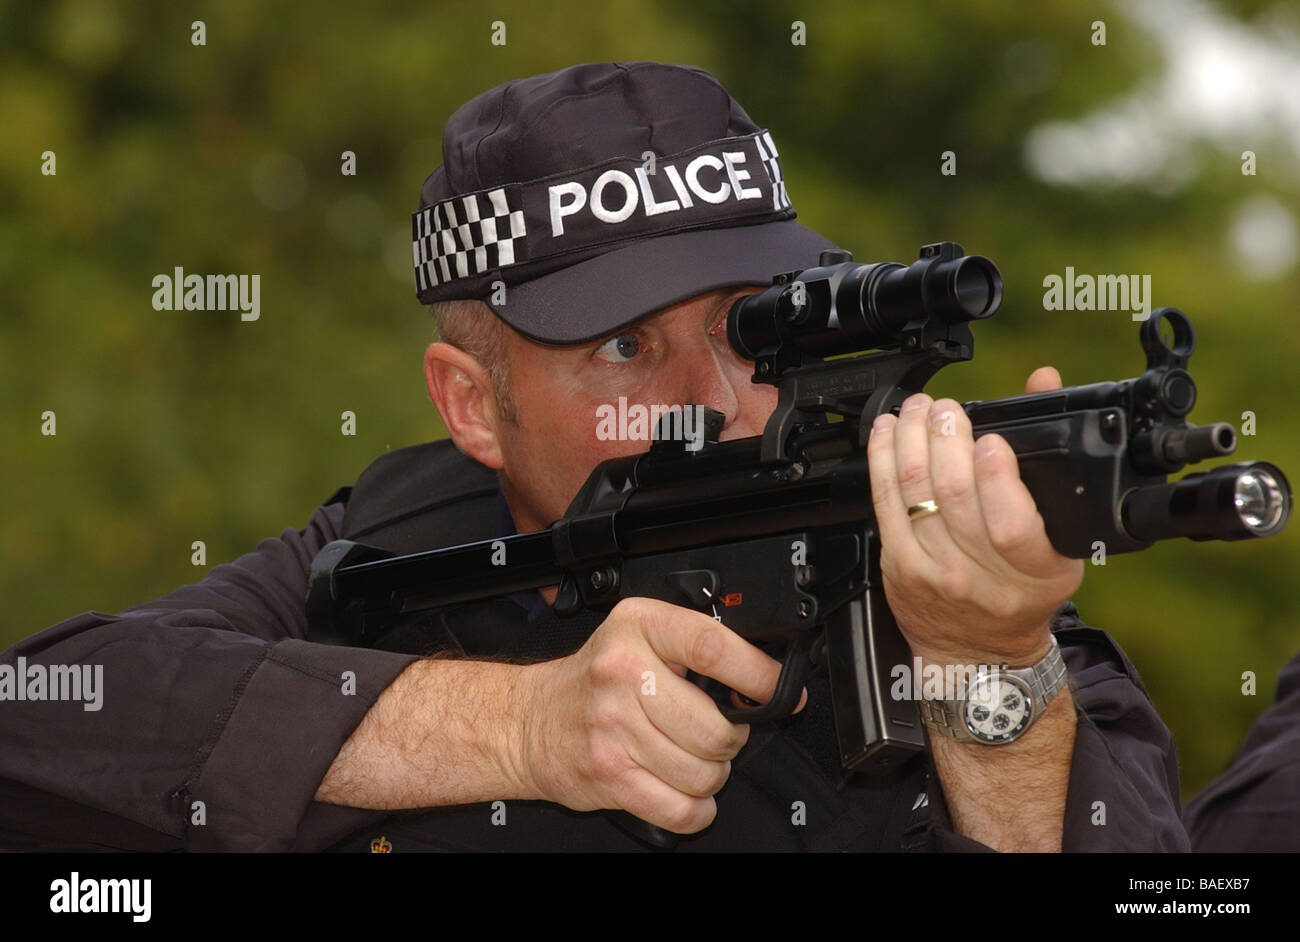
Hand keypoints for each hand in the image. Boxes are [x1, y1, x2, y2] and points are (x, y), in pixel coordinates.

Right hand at [512, 597, 804, 832]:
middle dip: (730, 740)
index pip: (712, 647)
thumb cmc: (594, 679)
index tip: (780, 691)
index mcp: (638, 626)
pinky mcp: (607, 775)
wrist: (527, 720)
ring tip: (692, 760)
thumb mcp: (637, 634)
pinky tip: (684, 792)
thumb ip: (693, 644)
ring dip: (710, 776)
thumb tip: (764, 675)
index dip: (758, 675)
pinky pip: (680, 809)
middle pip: (715, 726)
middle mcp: (623, 672)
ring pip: (703, 773)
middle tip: (717, 734)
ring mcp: (612, 727)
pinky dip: (694, 810)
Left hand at [865, 366, 1083, 665]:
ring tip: (916, 409)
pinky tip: (885, 433)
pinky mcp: (899, 566)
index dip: (997, 478)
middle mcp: (985, 577)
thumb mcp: (1063, 540)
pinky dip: (882, 460)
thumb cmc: (1023, 590)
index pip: (1013, 524)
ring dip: (911, 440)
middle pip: (955, 497)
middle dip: (945, 439)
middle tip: (945, 408)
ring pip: (915, 493)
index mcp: (1038, 569)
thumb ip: (1053, 459)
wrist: (979, 651)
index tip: (990, 441)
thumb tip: (1043, 382)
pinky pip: (885, 503)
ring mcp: (937, 573)